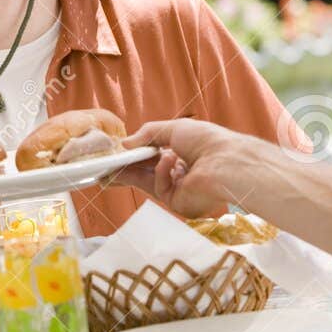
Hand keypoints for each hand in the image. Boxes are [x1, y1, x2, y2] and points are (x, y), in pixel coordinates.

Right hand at [117, 118, 270, 218]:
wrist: (227, 161)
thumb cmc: (208, 141)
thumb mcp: (173, 128)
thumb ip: (147, 134)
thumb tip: (124, 143)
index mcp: (184, 157)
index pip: (153, 160)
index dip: (134, 157)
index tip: (116, 156)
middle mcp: (181, 176)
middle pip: (146, 174)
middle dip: (126, 168)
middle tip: (105, 166)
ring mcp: (180, 191)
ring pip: (148, 182)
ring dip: (136, 169)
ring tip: (121, 160)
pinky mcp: (179, 203)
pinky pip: (160, 187)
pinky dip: (162, 172)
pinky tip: (170, 161)